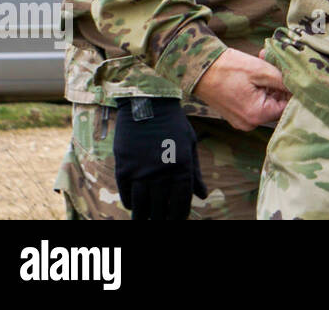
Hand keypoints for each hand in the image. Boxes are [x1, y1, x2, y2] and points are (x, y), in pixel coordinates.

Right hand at [113, 97, 206, 218]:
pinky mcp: (124, 169)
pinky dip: (131, 204)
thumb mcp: (190, 145)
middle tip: (161, 222)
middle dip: (162, 219)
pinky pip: (127, 195)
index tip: (177, 220)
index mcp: (182, 167)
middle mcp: (162, 173)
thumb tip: (203, 196)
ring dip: (144, 217)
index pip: (181, 202)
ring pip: (142, 206)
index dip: (179, 215)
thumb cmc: (173, 124)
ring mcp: (141, 172)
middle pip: (161, 208)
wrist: (148, 105)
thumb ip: (196, 173)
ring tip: (146, 221)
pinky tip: (135, 207)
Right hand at [192, 47, 288, 130]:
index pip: (287, 108)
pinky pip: (255, 101)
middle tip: (277, 64)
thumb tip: (302, 86)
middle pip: (277, 105)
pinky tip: (257, 68)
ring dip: (270, 83)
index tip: (297, 75)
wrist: (199, 67)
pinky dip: (259, 87)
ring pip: (267, 101)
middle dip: (280, 84)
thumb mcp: (262, 71)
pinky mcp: (236, 112)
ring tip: (265, 61)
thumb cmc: (229, 69)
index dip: (294, 90)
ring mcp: (241, 119)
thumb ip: (284, 81)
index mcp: (257, 116)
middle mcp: (249, 123)